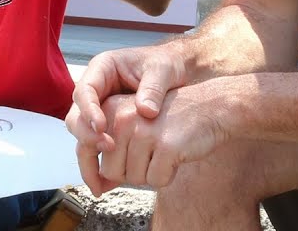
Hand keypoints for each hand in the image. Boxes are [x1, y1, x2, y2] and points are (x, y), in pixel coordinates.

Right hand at [65, 43, 189, 194]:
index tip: (100, 127)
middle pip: (76, 114)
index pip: (85, 90)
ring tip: (107, 169)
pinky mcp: (107, 125)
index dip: (89, 110)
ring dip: (90, 152)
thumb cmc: (166, 64)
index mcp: (102, 69)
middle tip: (109, 148)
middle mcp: (95, 90)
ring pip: (82, 133)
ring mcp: (99, 108)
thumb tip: (145, 112)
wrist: (175, 71)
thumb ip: (153, 88)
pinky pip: (96, 144)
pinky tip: (108, 179)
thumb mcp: (162, 70)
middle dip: (87, 134)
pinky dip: (99, 162)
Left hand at [95, 81, 229, 190]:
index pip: (85, 148)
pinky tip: (175, 157)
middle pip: (111, 171)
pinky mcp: (165, 145)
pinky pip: (156, 181)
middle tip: (150, 157)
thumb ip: (116, 153)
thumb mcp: (137, 128)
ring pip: (134, 179)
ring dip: (150, 175)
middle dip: (130, 174)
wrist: (211, 107)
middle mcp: (123, 118)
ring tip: (163, 152)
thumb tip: (99, 185)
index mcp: (111, 110)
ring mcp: (143, 131)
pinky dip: (166, 176)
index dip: (90, 174)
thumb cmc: (172, 120)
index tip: (97, 189)